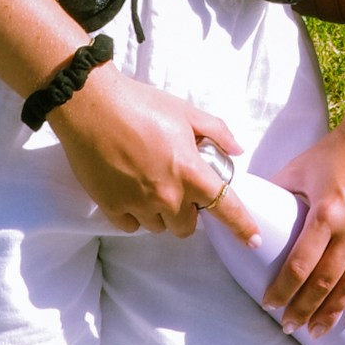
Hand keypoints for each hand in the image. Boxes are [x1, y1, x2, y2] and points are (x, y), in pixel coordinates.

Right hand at [48, 62, 239, 234]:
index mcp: (190, 172)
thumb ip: (217, 132)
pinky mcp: (111, 207)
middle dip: (188, 212)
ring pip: (159, 227)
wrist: (92, 106)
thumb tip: (237, 150)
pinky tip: (131, 191)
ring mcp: (137, 204)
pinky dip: (135, 215)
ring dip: (161, 213)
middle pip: (187, 227)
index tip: (252, 240)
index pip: (225, 208)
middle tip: (179, 186)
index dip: (242, 226)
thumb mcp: (186, 112)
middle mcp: (167, 195)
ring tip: (151, 183)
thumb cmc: (142, 104)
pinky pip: (132, 226)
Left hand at [265, 116, 344, 332]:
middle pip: (325, 281)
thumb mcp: (300, 167)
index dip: (283, 290)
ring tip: (318, 330)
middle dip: (304, 309)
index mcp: (327, 212)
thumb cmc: (338, 147)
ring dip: (333, 310)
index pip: (300, 265)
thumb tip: (254, 212)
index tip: (270, 305)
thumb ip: (278, 193)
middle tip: (289, 327)